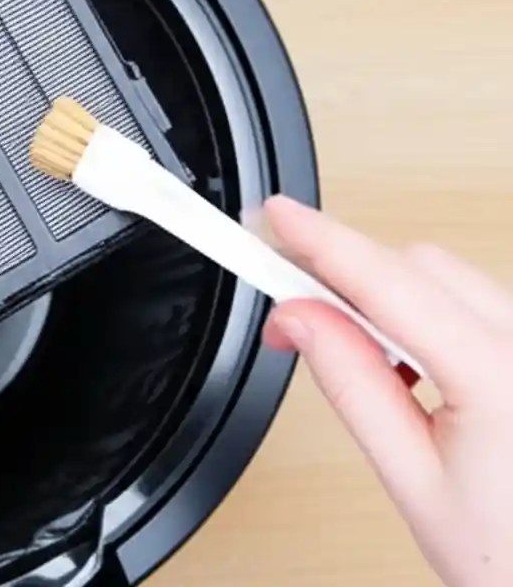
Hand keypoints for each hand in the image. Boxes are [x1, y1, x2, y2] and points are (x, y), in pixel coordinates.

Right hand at [263, 196, 512, 585]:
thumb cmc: (512, 557)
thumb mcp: (412, 479)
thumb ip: (353, 387)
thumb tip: (301, 319)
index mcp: (498, 376)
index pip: (390, 283)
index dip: (324, 242)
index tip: (277, 215)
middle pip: (420, 267)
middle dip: (348, 278)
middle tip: (287, 313)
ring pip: (451, 282)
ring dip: (392, 301)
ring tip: (353, 354)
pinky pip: (480, 306)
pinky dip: (430, 318)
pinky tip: (411, 365)